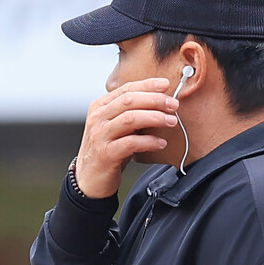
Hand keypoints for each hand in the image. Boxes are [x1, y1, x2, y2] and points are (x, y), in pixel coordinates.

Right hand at [74, 78, 178, 197]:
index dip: (147, 85)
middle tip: (173, 104)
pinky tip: (161, 143)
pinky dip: (149, 141)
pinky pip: (131, 143)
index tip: (166, 85)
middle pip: (129, 101)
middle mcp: (98, 118)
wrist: (90, 180)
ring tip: (171, 121)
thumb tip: (160, 103)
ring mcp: (100, 136)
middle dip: (154, 100)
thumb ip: (131, 114)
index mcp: (100, 107)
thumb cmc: (108, 151)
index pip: (126, 89)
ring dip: (154, 118)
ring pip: (130, 119)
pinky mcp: (105, 154)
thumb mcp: (117, 128)